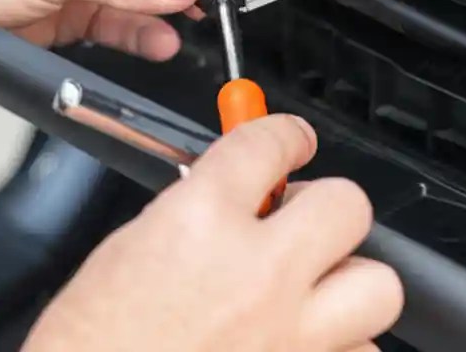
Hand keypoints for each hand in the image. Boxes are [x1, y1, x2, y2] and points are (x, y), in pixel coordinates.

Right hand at [21, 116, 403, 351]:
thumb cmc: (88, 348)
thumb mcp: (127, 252)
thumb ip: (193, 214)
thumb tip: (235, 197)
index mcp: (200, 223)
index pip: (269, 145)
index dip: (284, 135)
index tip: (291, 141)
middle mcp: (258, 275)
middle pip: (346, 206)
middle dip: (324, 207)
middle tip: (301, 220)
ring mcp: (292, 338)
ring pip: (376, 287)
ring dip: (346, 285)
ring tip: (309, 294)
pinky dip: (338, 348)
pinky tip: (299, 346)